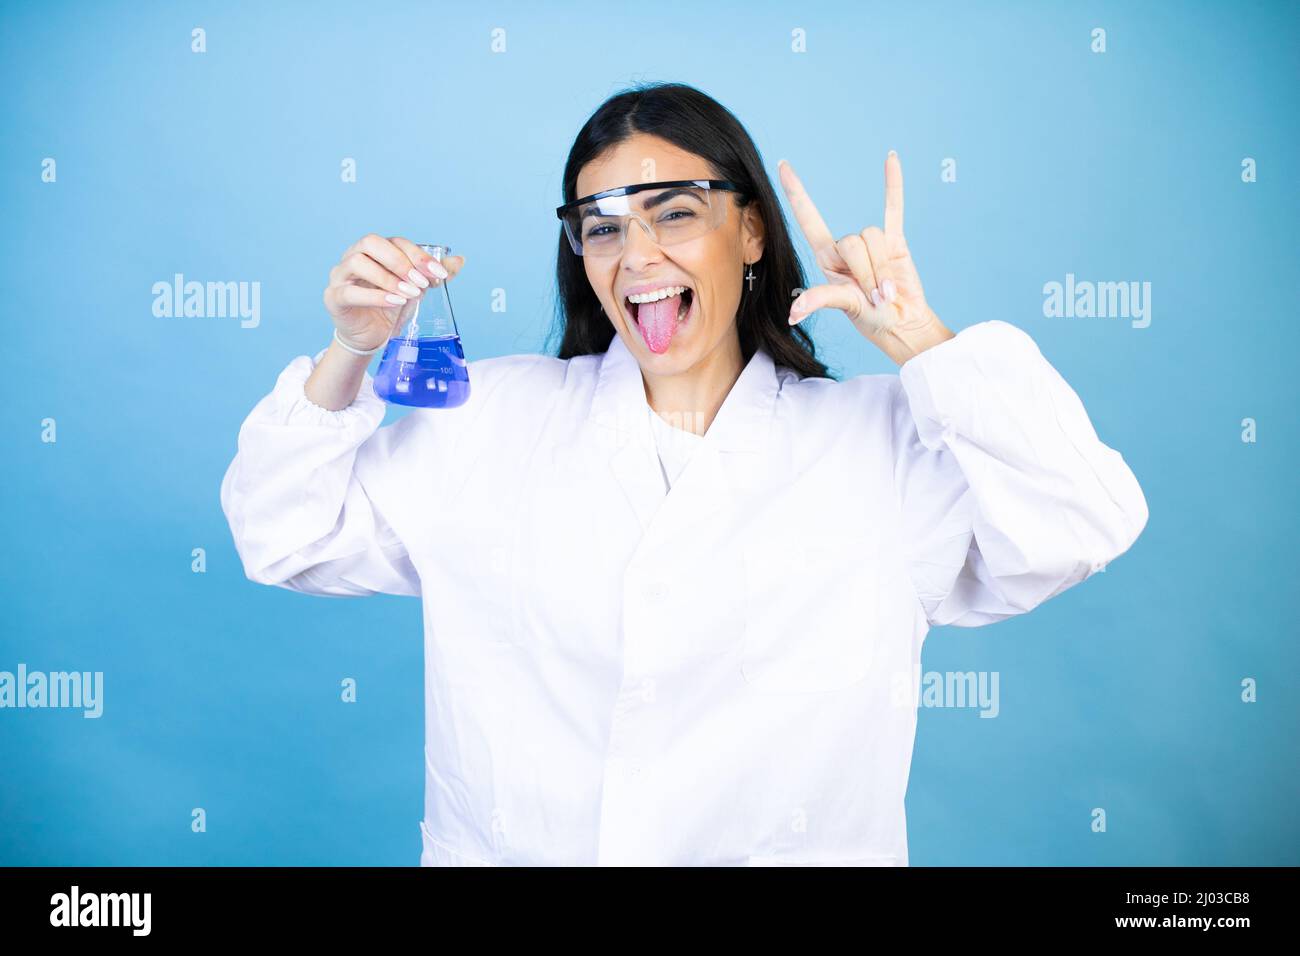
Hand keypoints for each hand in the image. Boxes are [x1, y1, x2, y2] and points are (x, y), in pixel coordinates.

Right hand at [323, 234, 465, 352]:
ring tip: (409, 294)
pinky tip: (395, 302)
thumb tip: (460, 260)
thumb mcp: (416, 289)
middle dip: (400, 262)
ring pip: (358, 262)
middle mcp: (354, 256)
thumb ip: (434, 274)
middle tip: (420, 282)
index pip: (395, 242)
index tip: (438, 275)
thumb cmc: (391, 307)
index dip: (418, 256)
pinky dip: (376, 296)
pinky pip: (350, 292)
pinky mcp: (334, 298)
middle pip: (371, 243)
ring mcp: (340, 276)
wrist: (372, 336)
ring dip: (388, 278)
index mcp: (375, 250)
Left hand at [778, 152, 952, 364]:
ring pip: (874, 236)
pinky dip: (893, 184)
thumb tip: (793, 313)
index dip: (796, 193)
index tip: (782, 165)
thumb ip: (821, 299)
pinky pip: (893, 207)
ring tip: (887, 292)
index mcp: (827, 258)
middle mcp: (846, 247)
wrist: (902, 323)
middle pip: (853, 240)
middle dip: (866, 272)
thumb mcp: (843, 306)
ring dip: (883, 268)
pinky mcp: (895, 241)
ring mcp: (871, 243)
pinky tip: (891, 158)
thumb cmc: (870, 319)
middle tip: (875, 297)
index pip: (808, 218)